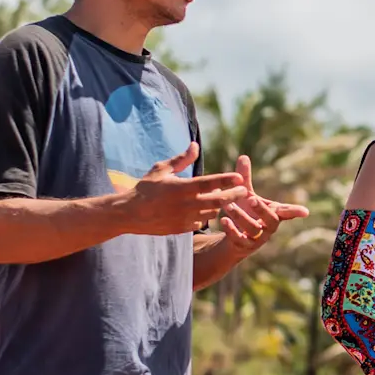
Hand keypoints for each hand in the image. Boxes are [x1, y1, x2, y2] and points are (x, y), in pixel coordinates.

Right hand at [120, 143, 248, 235]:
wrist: (130, 214)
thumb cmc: (145, 188)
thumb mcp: (161, 170)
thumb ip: (181, 159)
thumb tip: (195, 145)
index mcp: (182, 188)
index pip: (210, 183)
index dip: (227, 180)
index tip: (239, 177)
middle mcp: (186, 204)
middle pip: (218, 201)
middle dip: (234, 196)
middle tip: (244, 191)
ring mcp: (185, 219)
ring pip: (211, 213)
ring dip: (218, 206)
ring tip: (222, 198)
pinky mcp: (182, 229)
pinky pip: (201, 223)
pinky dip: (205, 216)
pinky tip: (205, 210)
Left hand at [216, 155, 310, 257]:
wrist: (234, 240)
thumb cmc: (246, 214)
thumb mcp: (245, 195)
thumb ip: (245, 178)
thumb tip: (243, 156)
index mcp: (272, 213)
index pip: (286, 211)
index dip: (295, 211)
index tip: (306, 212)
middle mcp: (268, 227)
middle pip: (272, 220)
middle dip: (262, 210)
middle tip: (252, 199)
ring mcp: (257, 238)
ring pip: (253, 229)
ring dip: (241, 216)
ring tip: (228, 206)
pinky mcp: (243, 246)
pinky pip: (239, 239)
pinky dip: (231, 229)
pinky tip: (223, 219)